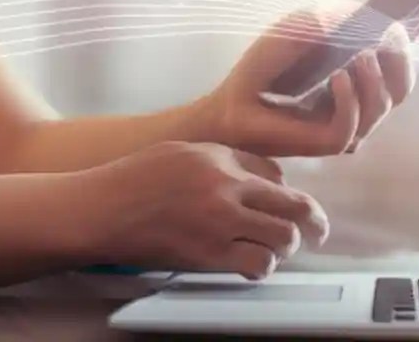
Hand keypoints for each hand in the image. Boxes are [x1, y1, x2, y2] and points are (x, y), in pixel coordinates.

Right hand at [69, 141, 328, 278]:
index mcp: (219, 156)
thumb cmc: (130, 180)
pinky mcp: (208, 254)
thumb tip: (257, 177)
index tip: (289, 203)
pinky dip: (262, 267)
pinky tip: (253, 266)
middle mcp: (226, 186)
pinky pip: (257, 263)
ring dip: (285, 247)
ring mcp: (220, 221)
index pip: (276, 172)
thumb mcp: (179, 152)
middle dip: (314, 221)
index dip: (286, 191)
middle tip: (320, 232)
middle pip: (293, 204)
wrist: (97, 210)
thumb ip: (219, 159)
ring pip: (283, 237)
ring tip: (276, 252)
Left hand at [198, 5, 415, 156]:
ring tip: (355, 58)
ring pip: (381, 107)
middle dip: (397, 64)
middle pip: (401, 90)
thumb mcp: (303, 28)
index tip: (395, 29)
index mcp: (358, 78)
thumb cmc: (265, 66)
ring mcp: (345, 125)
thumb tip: (380, 22)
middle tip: (379, 43)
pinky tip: (336, 79)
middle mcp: (358, 104)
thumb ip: (340, 20)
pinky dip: (349, 100)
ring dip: (373, 79)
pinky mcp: (327, 143)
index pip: (399, 70)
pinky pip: (352, 126)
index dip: (403, 50)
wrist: (232, 101)